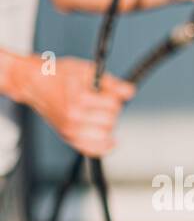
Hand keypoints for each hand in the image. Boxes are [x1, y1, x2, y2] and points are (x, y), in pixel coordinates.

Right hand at [17, 55, 134, 156]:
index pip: (113, 104)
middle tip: (101, 103)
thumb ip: (111, 82)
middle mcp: (74, 116)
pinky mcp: (68, 137)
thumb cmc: (60, 75)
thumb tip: (130, 91)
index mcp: (78, 98)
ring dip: (107, 125)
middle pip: (111, 120)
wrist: (35, 83)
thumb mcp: (86, 70)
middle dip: (111, 111)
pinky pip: (93, 150)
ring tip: (98, 115)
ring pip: (106, 135)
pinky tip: (111, 141)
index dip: (114, 97)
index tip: (108, 93)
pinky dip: (104, 147)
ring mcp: (70, 129)